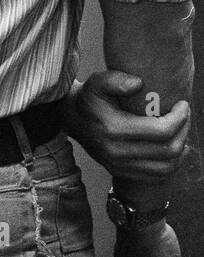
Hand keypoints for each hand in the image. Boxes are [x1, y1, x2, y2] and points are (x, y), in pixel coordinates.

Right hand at [64, 71, 189, 180]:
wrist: (71, 118)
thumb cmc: (90, 98)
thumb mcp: (96, 83)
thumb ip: (115, 80)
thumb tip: (139, 84)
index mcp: (113, 129)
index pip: (161, 130)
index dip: (180, 118)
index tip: (183, 105)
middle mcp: (116, 152)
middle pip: (168, 150)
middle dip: (183, 131)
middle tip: (184, 116)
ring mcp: (119, 165)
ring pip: (167, 167)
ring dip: (181, 150)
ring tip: (180, 133)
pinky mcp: (121, 172)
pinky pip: (157, 176)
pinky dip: (171, 165)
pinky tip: (173, 150)